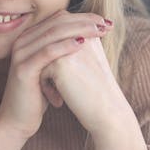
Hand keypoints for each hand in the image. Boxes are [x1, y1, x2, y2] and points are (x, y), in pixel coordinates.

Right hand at [0, 10, 111, 140]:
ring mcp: (20, 54)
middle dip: (84, 21)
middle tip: (106, 23)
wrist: (18, 120)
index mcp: (29, 38)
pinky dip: (65, 46)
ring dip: (79, 30)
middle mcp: (22, 42)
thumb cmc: (39, 95)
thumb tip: (88, 37)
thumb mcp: (52, 69)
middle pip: (57, 23)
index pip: (58, 19)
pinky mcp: (23, 69)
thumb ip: (63, 51)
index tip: (104, 20)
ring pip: (53, 34)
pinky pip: (47, 52)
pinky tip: (82, 44)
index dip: (82, 17)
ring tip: (99, 31)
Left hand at [42, 23, 148, 149]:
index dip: (53, 52)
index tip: (55, 75)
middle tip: (47, 85)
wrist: (109, 118)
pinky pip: (40, 66)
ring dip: (42, 73)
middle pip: (48, 41)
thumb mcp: (88, 73)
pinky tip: (54, 104)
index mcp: (91, 35)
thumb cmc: (101, 101)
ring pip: (42, 54)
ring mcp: (71, 46)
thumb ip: (76, 56)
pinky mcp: (60, 61)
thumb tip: (58, 58)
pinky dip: (43, 85)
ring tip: (51, 97)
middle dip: (44, 60)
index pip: (60, 31)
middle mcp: (82, 36)